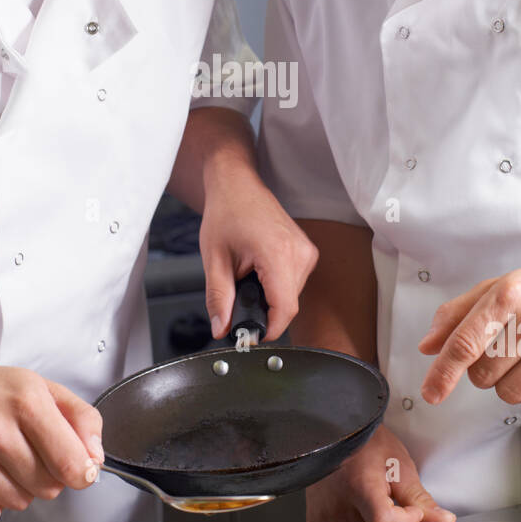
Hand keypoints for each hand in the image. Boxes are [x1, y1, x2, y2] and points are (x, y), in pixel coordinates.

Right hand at [0, 357, 104, 521]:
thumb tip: (95, 460)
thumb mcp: (43, 389)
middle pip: (47, 488)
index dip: (82, 472)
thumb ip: (82, 420)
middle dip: (46, 476)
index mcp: (25, 400)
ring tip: (0, 460)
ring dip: (17, 489)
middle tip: (26, 452)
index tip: (78, 468)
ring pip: (18, 503)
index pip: (72, 463)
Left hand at [199, 164, 318, 341]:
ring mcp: (306, 251)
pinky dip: (276, 286)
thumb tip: (221, 329)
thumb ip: (218, 298)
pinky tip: (258, 271)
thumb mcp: (214, 259)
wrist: (238, 184)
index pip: (284, 309)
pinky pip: (295, 283)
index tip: (250, 337)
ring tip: (246, 278)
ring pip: (292, 296)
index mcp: (278, 253)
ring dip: (270, 299)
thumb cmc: (226, 212)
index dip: (268, 330)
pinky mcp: (307, 251)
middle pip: (288, 305)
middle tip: (236, 304)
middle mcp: (299, 252)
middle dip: (264, 313)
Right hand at [305, 424, 455, 521]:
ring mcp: (324, 517)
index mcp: (359, 486)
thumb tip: (444, 521)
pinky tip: (362, 521)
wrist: (335, 436)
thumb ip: (420, 499)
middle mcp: (337, 505)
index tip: (413, 511)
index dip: (405, 521)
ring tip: (379, 512)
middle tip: (403, 515)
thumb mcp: (399, 466)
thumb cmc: (368, 446)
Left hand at [418, 251, 520, 419]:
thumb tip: (428, 346)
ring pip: (508, 395)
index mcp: (508, 294)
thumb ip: (459, 313)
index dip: (442, 373)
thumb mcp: (504, 286)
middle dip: (487, 371)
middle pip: (482, 375)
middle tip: (513, 350)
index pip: (464, 343)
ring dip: (512, 385)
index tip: (431, 393)